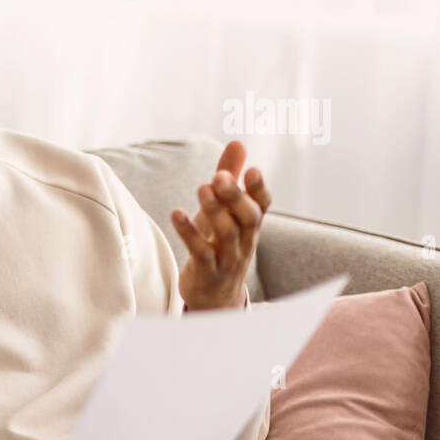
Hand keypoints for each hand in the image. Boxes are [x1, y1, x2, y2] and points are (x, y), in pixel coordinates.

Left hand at [172, 140, 271, 310]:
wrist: (215, 297)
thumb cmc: (220, 245)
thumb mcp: (225, 211)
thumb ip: (231, 177)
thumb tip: (237, 142)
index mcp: (250, 225)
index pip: (263, 205)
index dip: (259, 188)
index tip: (253, 169)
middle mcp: (244, 241)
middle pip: (249, 218)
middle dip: (236, 196)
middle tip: (220, 175)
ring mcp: (227, 258)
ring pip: (227, 234)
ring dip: (215, 210)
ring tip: (202, 188)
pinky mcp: (207, 271)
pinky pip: (200, 252)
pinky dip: (189, 233)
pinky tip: (176, 213)